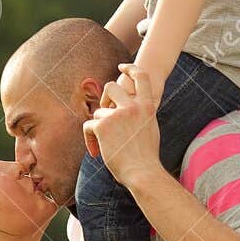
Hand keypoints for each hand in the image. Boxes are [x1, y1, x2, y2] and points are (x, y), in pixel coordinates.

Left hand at [82, 64, 160, 185]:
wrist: (143, 172)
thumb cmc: (147, 159)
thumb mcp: (150, 130)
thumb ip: (141, 117)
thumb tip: (129, 113)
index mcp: (147, 106)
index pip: (141, 76)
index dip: (130, 68)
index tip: (122, 67)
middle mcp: (133, 106)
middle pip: (111, 86)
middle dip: (104, 98)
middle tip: (103, 115)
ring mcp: (117, 114)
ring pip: (98, 112)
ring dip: (98, 128)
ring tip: (104, 146)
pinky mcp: (103, 126)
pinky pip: (89, 126)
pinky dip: (90, 139)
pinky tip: (96, 152)